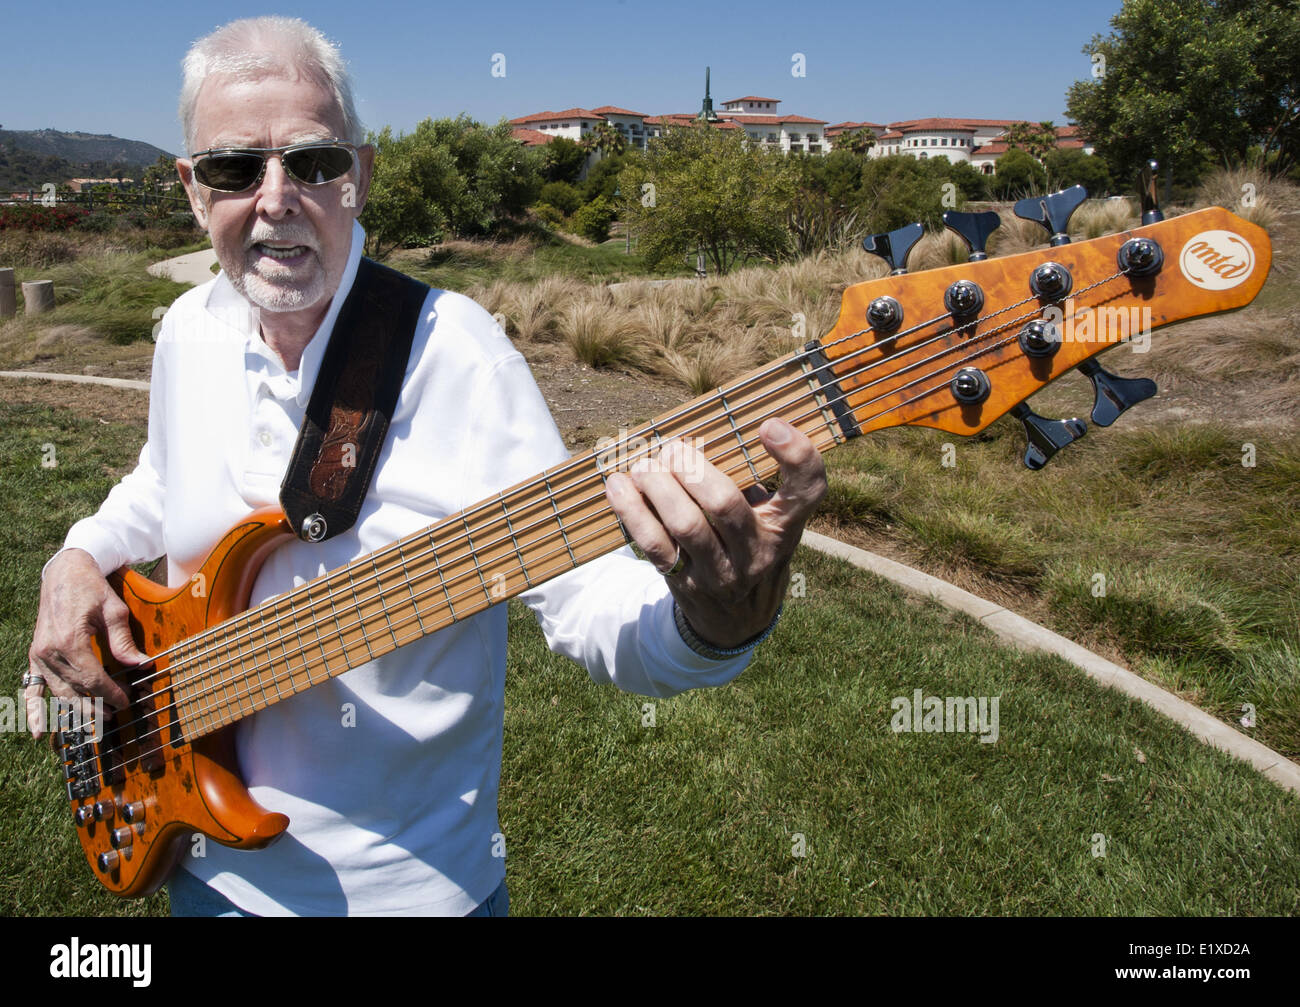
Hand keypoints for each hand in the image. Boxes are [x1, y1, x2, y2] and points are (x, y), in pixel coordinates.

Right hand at [26, 549, 144, 738]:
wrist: (66, 572)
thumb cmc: (92, 588)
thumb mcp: (114, 611)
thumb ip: (123, 641)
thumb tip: (141, 664)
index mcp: (70, 641)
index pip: (93, 679)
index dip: (110, 693)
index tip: (126, 701)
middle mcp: (50, 651)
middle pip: (75, 688)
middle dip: (96, 704)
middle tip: (114, 716)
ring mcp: (39, 654)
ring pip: (58, 690)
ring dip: (75, 708)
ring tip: (94, 720)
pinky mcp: (36, 653)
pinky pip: (32, 686)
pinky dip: (34, 708)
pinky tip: (36, 731)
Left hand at [604, 418, 826, 648]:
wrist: (736, 620)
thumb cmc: (748, 545)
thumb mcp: (767, 518)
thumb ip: (749, 480)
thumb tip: (700, 433)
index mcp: (786, 524)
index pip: (808, 489)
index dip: (796, 453)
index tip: (768, 424)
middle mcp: (758, 551)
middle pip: (724, 504)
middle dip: (689, 468)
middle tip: (672, 449)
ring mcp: (721, 573)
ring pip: (685, 524)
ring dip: (657, 486)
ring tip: (643, 465)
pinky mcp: (685, 583)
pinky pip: (653, 544)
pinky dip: (631, 510)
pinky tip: (618, 486)